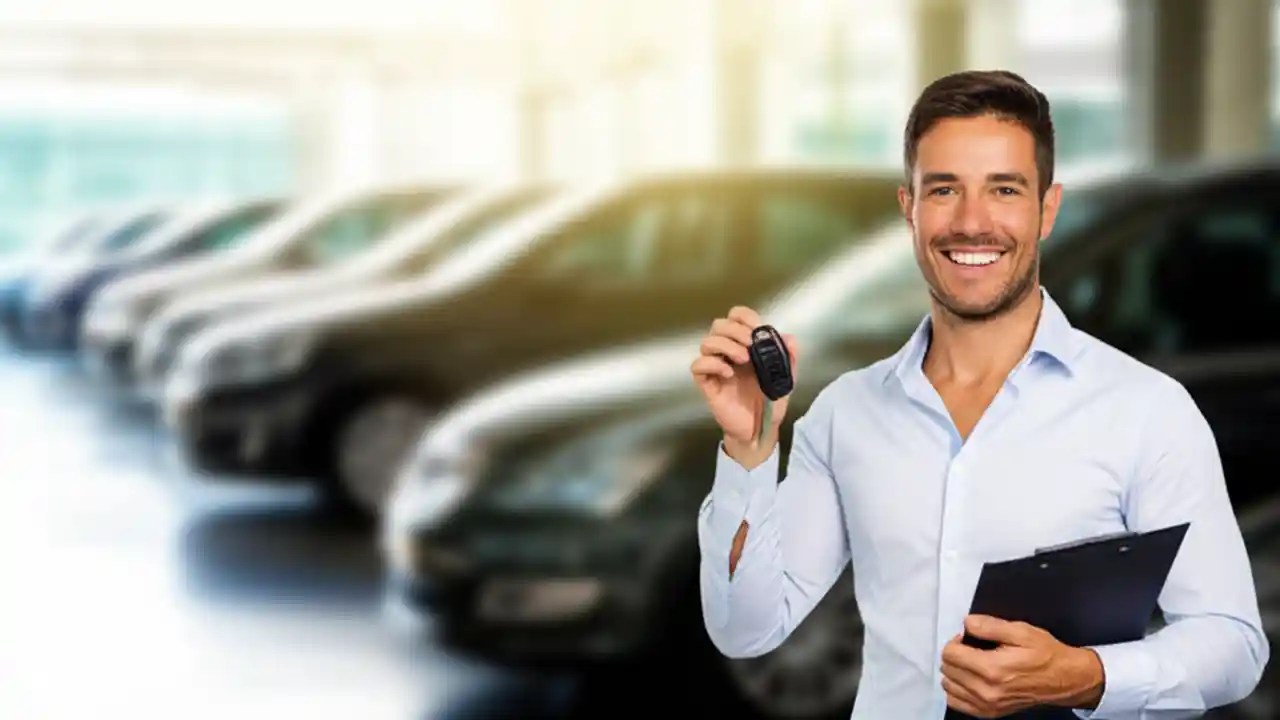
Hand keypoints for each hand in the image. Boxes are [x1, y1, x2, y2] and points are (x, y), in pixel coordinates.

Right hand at [690, 305, 797, 447]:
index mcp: (746, 346)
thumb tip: (789, 339)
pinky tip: (728, 373)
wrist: (760, 430)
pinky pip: (698, 366)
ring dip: (725, 346)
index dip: (743, 317)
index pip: (736, 317)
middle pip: (718, 325)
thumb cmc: (770, 403)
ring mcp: (716, 368)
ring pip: (706, 342)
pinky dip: (712, 364)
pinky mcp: (708, 384)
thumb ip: (789, 358)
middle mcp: (729, 353)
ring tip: (743, 360)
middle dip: (734, 330)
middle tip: (749, 345)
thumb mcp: (786, 379)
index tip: (756, 328)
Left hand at [940, 615, 1103, 717]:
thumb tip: (967, 623)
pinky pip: (957, 702)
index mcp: (993, 669)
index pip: (950, 654)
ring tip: (971, 663)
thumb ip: (990, 625)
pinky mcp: (989, 713)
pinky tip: (969, 680)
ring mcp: (987, 705)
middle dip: (955, 654)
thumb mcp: (1020, 631)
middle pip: (947, 669)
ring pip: (948, 686)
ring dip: (954, 672)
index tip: (968, 638)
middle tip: (971, 649)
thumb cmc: (1045, 654)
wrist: (1064, 679)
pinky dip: (957, 690)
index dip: (956, 641)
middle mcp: (987, 691)